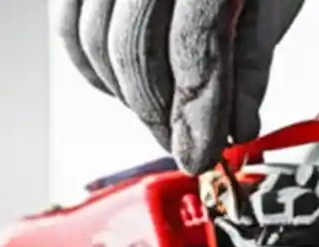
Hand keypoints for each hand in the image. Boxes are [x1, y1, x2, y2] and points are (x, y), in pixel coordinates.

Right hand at [58, 0, 302, 173]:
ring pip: (92, 41)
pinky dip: (87, 60)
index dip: (196, 116)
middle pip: (133, 51)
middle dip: (156, 113)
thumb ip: (252, 56)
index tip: (200, 154)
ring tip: (155, 116)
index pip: (193, 52)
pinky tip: (116, 81)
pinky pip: (67, 19)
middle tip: (178, 143)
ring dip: (122, 93)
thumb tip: (236, 125)